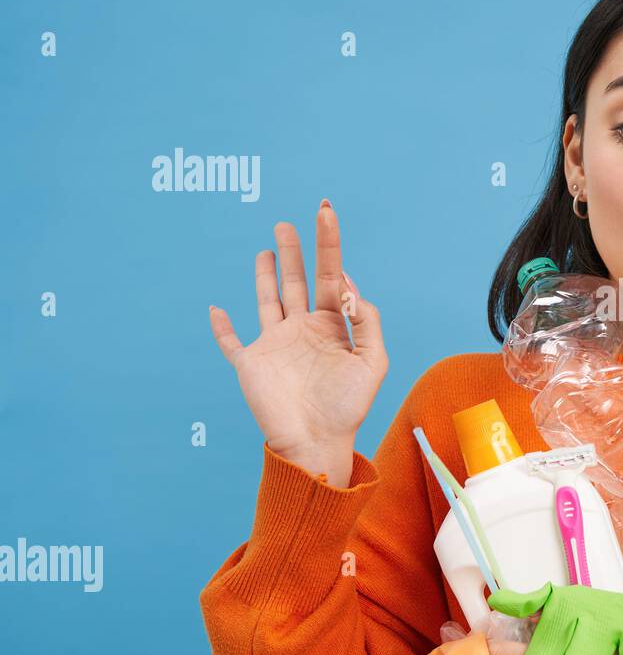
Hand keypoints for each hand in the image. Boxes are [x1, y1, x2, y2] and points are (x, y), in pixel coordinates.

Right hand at [208, 200, 387, 485]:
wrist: (317, 442)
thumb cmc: (348, 407)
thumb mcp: (374, 360)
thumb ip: (367, 321)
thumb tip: (347, 286)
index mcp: (334, 326)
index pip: (332, 276)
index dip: (329, 244)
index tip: (326, 212)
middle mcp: (304, 330)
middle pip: (298, 280)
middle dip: (295, 252)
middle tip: (288, 223)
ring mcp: (276, 345)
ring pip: (268, 300)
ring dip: (265, 274)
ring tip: (268, 246)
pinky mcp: (251, 364)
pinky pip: (232, 343)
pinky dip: (222, 328)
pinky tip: (216, 310)